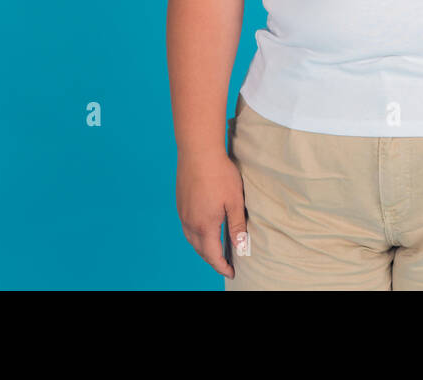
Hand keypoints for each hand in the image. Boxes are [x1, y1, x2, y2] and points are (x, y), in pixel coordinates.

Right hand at [176, 149, 246, 278]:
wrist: (198, 151)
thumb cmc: (220, 174)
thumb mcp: (235, 201)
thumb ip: (237, 226)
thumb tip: (241, 248)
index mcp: (204, 225)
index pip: (212, 255)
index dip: (222, 266)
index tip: (231, 272)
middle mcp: (190, 222)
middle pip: (200, 249)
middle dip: (212, 259)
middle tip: (225, 263)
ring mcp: (182, 212)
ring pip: (191, 238)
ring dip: (203, 248)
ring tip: (215, 249)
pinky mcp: (180, 202)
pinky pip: (186, 226)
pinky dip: (196, 235)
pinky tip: (204, 229)